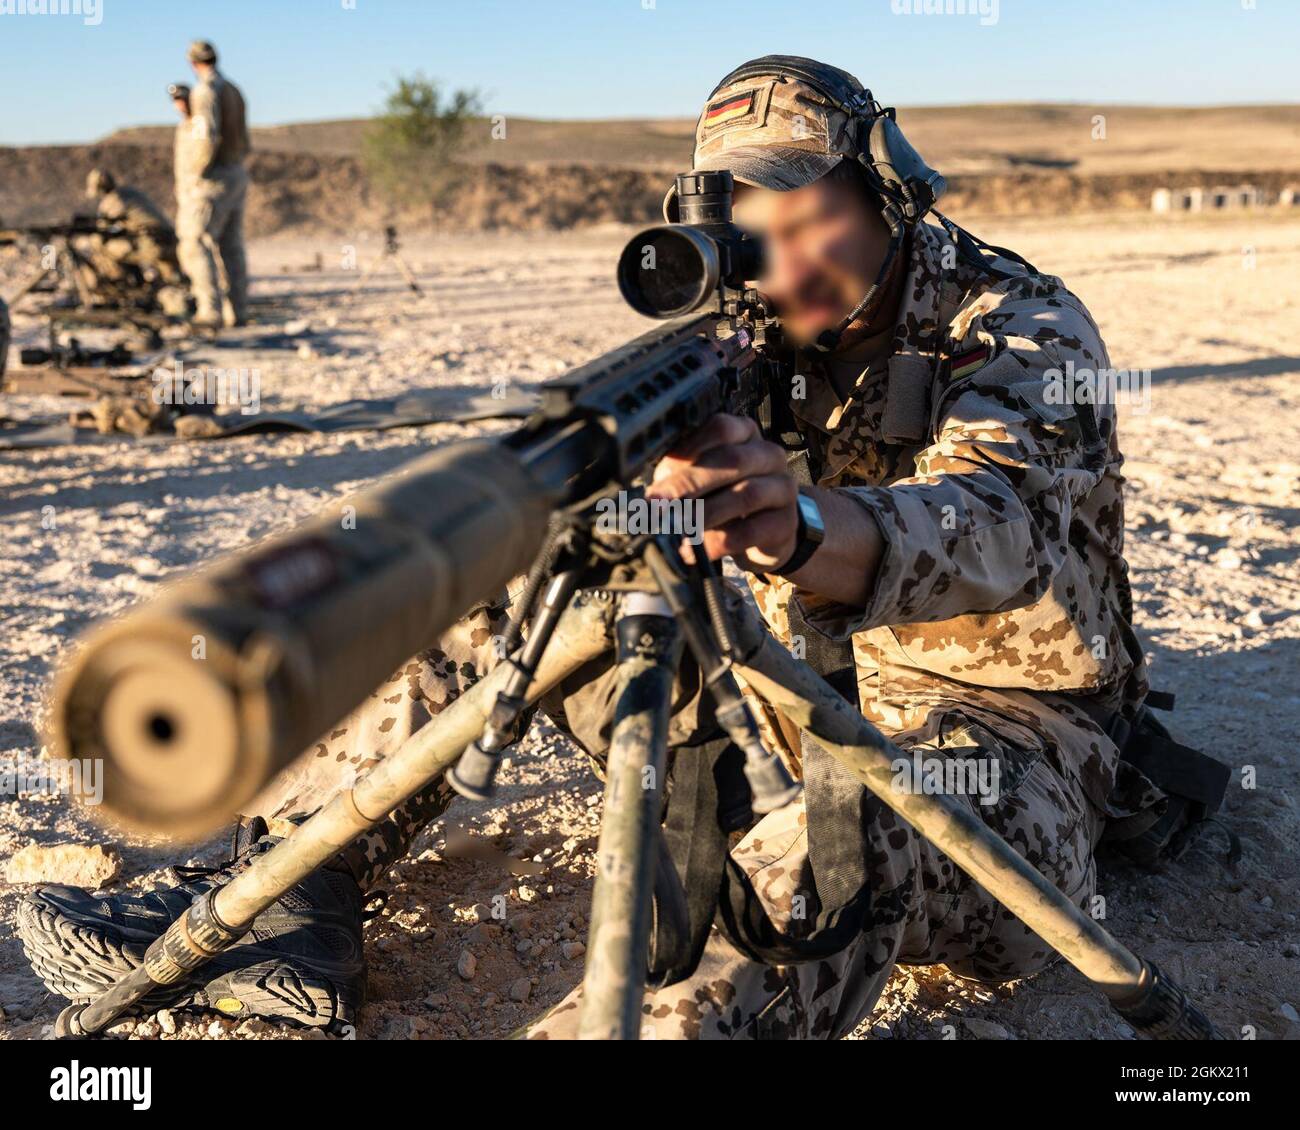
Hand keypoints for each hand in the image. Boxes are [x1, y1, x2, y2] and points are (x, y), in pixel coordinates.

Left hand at [645, 413, 798, 571]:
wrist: (767, 533)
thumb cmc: (727, 497)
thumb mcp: (704, 480)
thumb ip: (681, 478)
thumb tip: (652, 497)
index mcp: (744, 433)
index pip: (720, 428)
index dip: (689, 449)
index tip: (660, 473)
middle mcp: (768, 454)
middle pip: (731, 460)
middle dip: (689, 483)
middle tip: (659, 504)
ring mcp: (783, 487)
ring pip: (745, 494)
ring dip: (705, 514)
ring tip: (679, 529)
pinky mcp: (786, 522)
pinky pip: (751, 530)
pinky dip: (718, 543)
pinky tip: (696, 552)